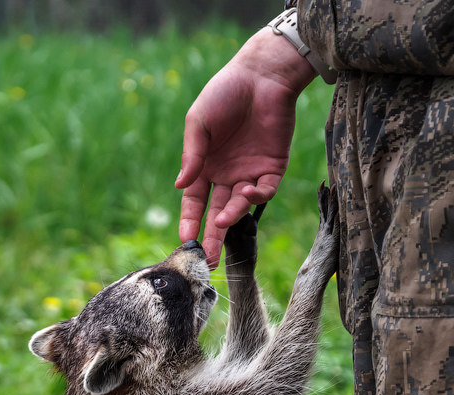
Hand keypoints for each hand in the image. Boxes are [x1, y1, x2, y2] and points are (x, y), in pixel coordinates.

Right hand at [176, 29, 314, 266]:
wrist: (261, 76)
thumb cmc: (224, 93)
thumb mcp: (198, 122)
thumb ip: (192, 155)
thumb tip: (179, 185)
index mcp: (205, 166)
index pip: (194, 201)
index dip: (189, 220)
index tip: (184, 239)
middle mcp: (227, 175)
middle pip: (217, 212)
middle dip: (212, 235)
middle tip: (207, 259)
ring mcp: (250, 173)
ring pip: (240, 206)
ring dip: (231, 217)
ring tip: (221, 224)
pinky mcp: (273, 169)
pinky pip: (265, 192)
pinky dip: (256, 198)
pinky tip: (246, 193)